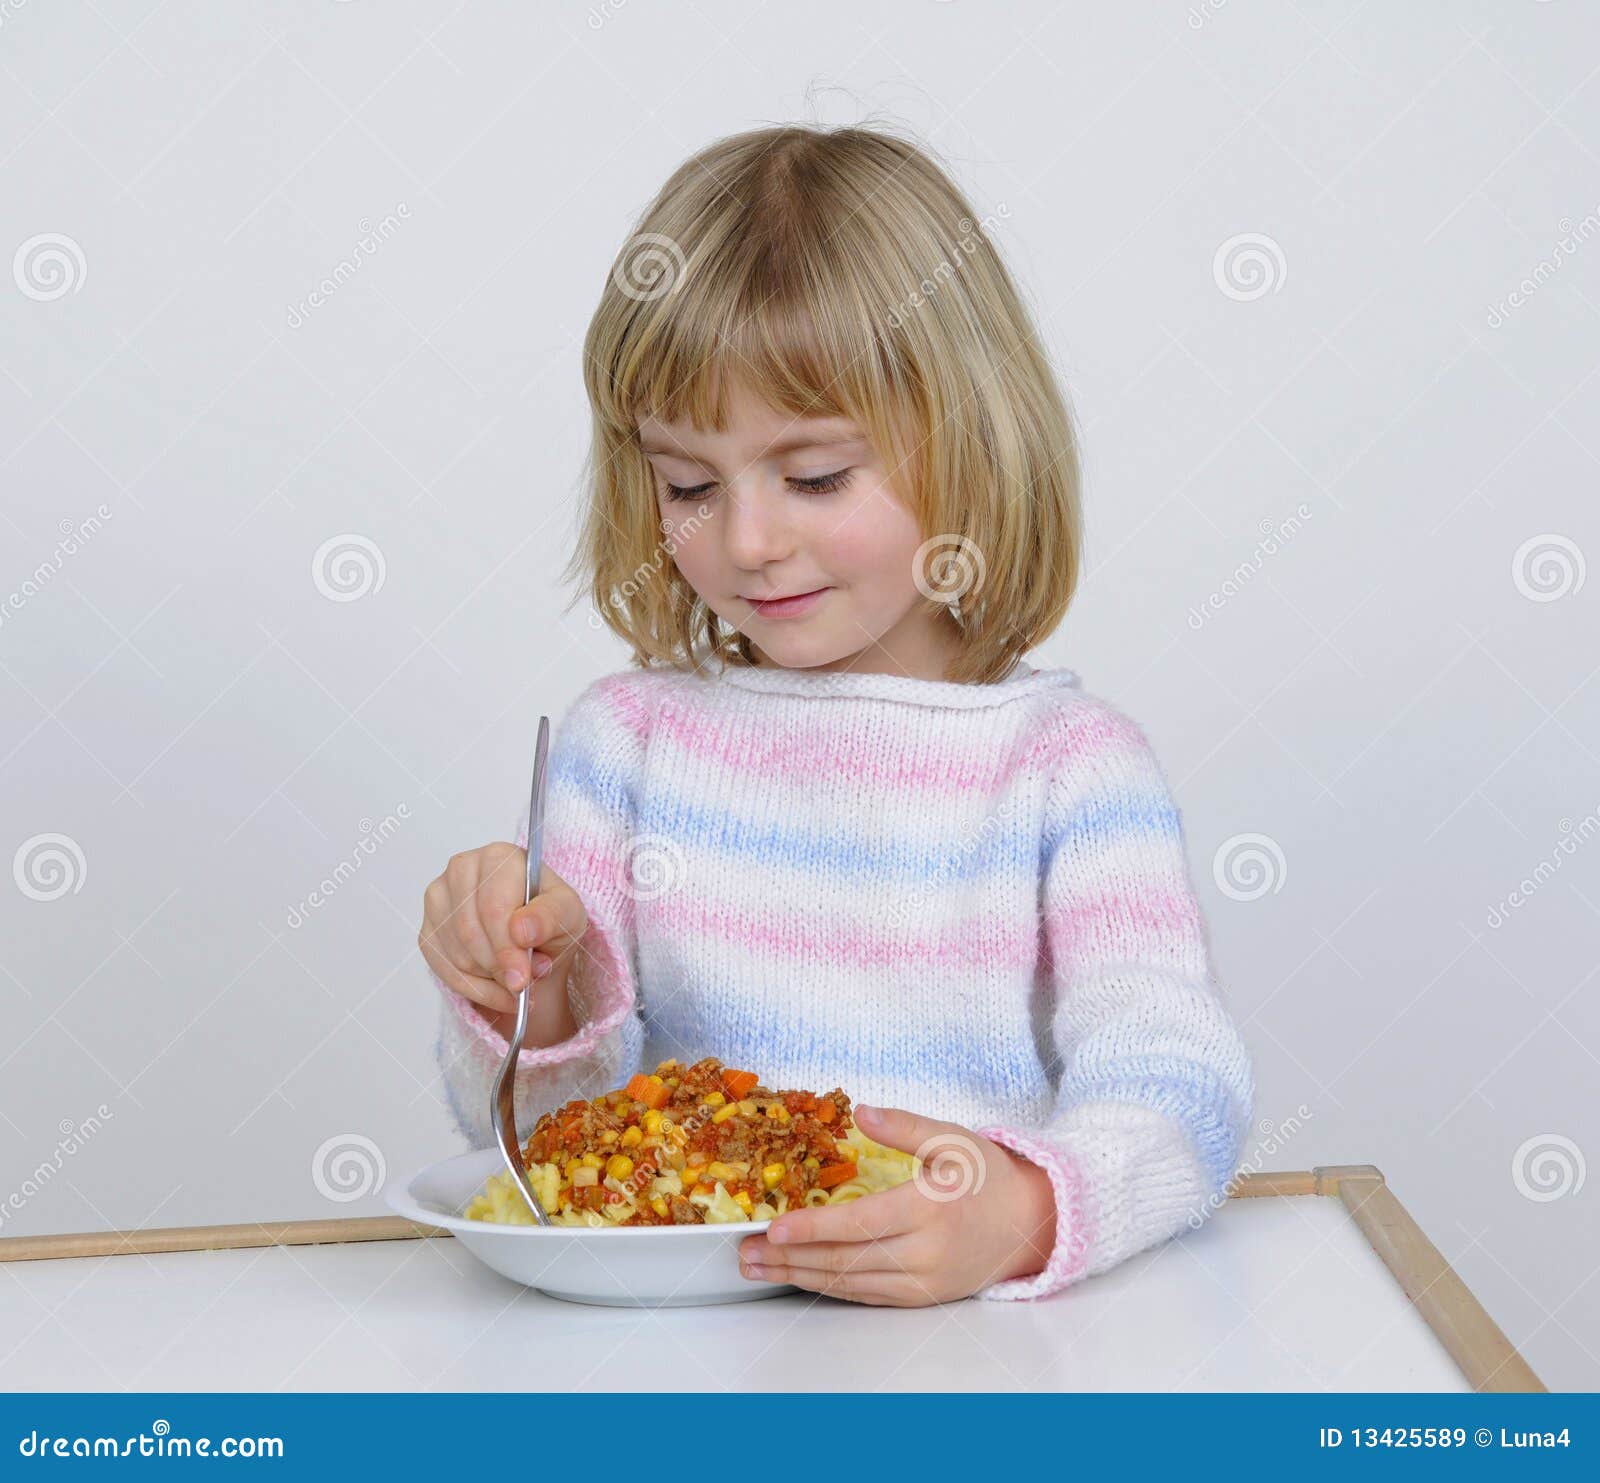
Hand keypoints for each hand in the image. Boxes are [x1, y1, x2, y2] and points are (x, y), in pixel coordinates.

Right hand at [418, 843, 586, 1014]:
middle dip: (500, 965)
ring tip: (516, 978)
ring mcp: (440, 898)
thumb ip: (549, 919)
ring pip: (457, 953)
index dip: (508, 947)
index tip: (523, 976)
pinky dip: (473, 987)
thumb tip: (522, 930)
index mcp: (499, 856)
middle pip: (471, 931)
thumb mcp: (567, 915)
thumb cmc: (550, 919)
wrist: (535, 942)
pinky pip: (443, 968)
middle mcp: (463, 869)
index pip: (493, 906)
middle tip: (522, 983)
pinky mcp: (429, 928)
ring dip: (489, 977)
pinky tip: (497, 988)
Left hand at [736, 1104, 1057, 1305]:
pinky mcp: (921, 1297)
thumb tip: (859, 1110)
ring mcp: (922, 1281)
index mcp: (930, 1208)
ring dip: (800, 1277)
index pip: (860, 1223)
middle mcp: (924, 1252)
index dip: (813, 1227)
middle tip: (746, 1253)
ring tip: (759, 1268)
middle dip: (791, 1258)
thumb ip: (904, 1126)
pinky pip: (866, 1294)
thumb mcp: (952, 1137)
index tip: (774, 1229)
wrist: (1031, 1224)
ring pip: (851, 1282)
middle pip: (845, 1259)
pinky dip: (829, 1287)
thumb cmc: (988, 1175)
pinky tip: (801, 1277)